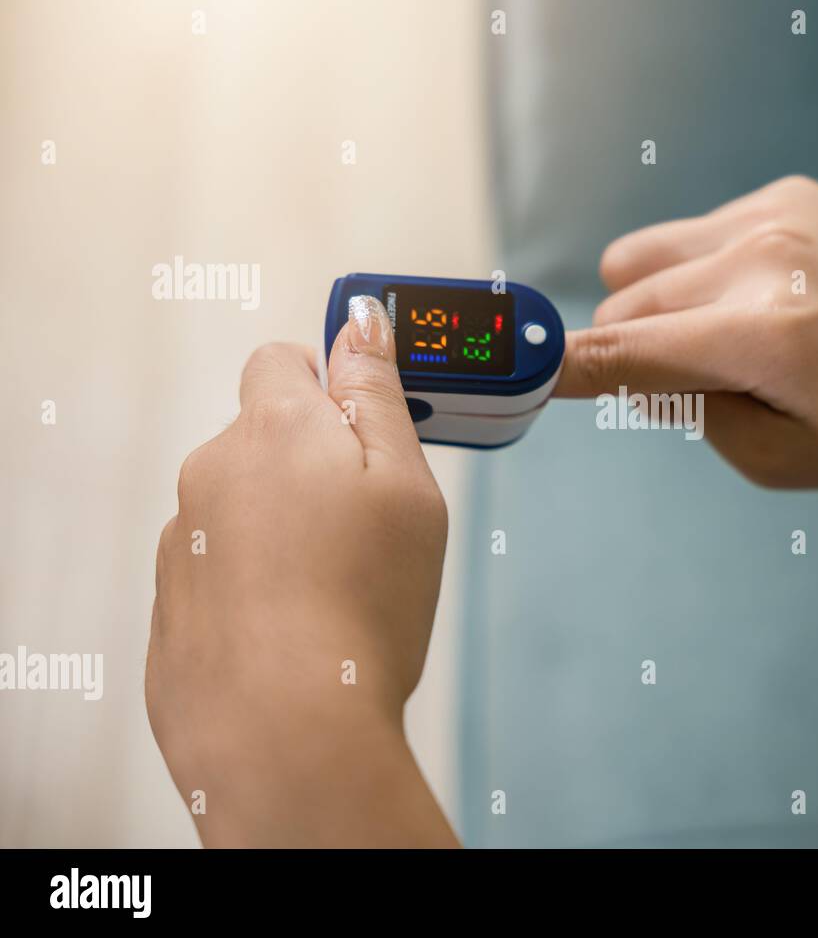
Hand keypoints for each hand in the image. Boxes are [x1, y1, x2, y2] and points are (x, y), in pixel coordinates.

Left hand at [147, 297, 457, 846]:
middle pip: (266, 436)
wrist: (287, 733)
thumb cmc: (363, 604)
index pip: (284, 359)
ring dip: (287, 526)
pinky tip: (302, 627)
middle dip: (317, 463)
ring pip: (244, 506)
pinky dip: (259, 582)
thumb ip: (377, 393)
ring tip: (342, 589)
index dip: (332, 382)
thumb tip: (359, 323)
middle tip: (375, 523)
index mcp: (273, 428)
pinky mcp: (173, 606)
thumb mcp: (405, 483)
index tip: (370, 425)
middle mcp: (212, 473)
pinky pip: (223, 568)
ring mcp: (182, 543)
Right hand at [556, 175, 817, 543]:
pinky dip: (703, 272)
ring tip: (725, 336)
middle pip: (626, 305)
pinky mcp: (788, 195)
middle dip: (633, 351)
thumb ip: (692, 414)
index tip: (514, 371)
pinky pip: (694, 234)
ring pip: (644, 258)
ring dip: (658, 304)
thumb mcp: (780, 460)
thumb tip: (632, 367)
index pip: (626, 353)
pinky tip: (768, 297)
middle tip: (698, 383)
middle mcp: (761, 261)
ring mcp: (774, 216)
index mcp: (764, 338)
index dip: (561, 368)